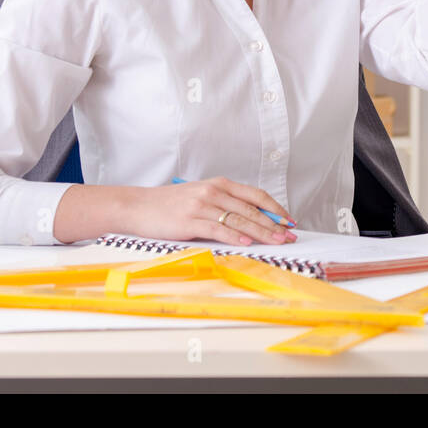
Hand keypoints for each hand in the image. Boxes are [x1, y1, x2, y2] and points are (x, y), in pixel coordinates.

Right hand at [121, 178, 296, 246]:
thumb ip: (224, 204)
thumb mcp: (200, 196)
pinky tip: (247, 242)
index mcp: (219, 184)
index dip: (275, 208)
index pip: (256, 195)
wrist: (137, 206)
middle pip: (251, 209)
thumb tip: (253, 220)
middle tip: (290, 236)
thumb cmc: (169, 204)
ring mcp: (201, 205)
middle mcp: (213, 191)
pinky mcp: (189, 221)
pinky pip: (217, 229)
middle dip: (274, 224)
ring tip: (277, 242)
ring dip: (261, 232)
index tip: (289, 220)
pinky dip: (235, 236)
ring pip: (239, 219)